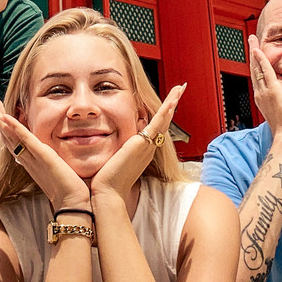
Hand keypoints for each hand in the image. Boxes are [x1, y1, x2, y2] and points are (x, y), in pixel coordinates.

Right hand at [0, 99, 90, 210]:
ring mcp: (34, 158)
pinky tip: (6, 117)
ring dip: (0, 120)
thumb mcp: (58, 170)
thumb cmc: (70, 190)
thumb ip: (52, 161)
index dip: (5, 127)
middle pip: (8, 136)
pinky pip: (26, 140)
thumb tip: (53, 156)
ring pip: (12, 136)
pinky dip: (15, 128)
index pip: (14, 141)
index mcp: (31, 162)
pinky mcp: (43, 157)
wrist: (73, 204)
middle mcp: (28, 159)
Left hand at [90, 83, 185, 200]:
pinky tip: (172, 101)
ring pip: (164, 120)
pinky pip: (157, 125)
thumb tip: (101, 139)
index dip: (163, 114)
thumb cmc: (105, 181)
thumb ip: (113, 149)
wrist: (107, 193)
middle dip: (172, 103)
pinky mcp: (142, 144)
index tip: (168, 101)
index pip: (155, 127)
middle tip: (180, 89)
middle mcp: (148, 147)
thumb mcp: (112, 159)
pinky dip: (165, 112)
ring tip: (180, 88)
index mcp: (142, 150)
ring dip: (172, 102)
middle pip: (164, 121)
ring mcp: (147, 146)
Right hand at [249, 34, 281, 139]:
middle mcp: (261, 93)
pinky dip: (261, 60)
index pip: (258, 76)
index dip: (256, 64)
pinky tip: (258, 51)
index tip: (256, 54)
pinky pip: (265, 72)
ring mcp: (264, 92)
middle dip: (252, 54)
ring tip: (252, 40)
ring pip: (257, 68)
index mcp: (263, 98)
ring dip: (254, 52)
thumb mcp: (281, 110)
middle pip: (254, 69)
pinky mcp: (272, 91)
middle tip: (251, 41)